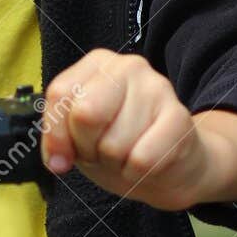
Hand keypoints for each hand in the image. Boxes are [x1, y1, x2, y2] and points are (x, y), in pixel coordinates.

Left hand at [38, 49, 217, 212]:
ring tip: (128, 154)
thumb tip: (57, 160)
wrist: (171, 165)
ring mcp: (158, 88)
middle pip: (86, 115)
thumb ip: (59, 137)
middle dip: (88, 147)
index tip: (64, 155)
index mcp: (98, 63)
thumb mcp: (78, 136)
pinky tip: (146, 164)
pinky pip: (141, 159)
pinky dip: (136, 173)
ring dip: (115, 163)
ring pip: (114, 145)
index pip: (60, 94)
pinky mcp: (179, 118)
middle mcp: (129, 66)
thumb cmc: (120, 144)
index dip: (57, 135)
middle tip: (102, 150)